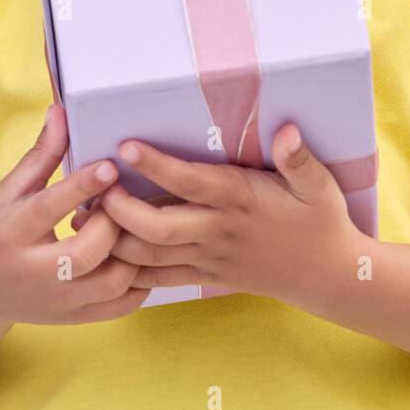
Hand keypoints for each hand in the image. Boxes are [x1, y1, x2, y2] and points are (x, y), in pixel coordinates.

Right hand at [0, 103, 149, 325]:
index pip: (50, 208)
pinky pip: (121, 306)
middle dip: (113, 221)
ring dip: (132, 251)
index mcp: (12, 233)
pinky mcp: (74, 319)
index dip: (82, 186)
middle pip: (87, 251)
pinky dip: (140, 282)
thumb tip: (61, 110)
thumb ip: (40, 155)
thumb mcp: (6, 192)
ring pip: (111, 283)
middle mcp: (34, 272)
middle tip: (122, 199)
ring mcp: (58, 301)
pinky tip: (139, 255)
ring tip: (131, 226)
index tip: (110, 166)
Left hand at [74, 123, 366, 310]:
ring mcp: (208, 258)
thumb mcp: (319, 186)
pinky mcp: (204, 276)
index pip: (191, 183)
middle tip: (91, 186)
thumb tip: (288, 130)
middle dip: (118, 209)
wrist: (326, 276)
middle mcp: (218, 231)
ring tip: (83, 215)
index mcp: (240, 201)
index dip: (157, 166)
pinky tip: (101, 253)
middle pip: (157, 227)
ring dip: (113, 239)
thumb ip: (299, 159)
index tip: (125, 146)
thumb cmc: (320, 220)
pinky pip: (158, 279)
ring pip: (150, 256)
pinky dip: (127, 269)